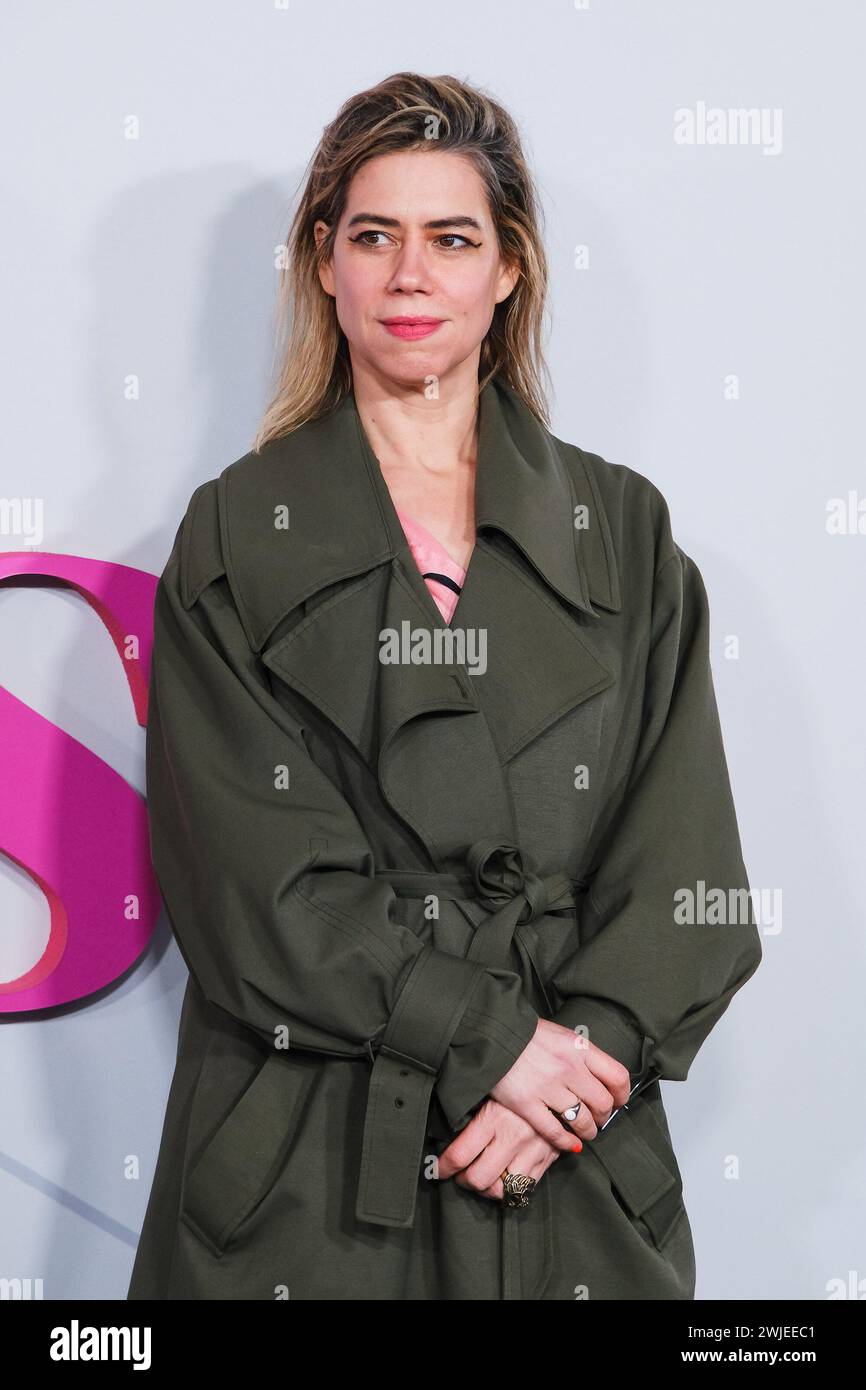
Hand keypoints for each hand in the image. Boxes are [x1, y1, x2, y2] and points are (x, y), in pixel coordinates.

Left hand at [435, 1097, 565, 1200]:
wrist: (560, 1082)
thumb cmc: (517, 1085)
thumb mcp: (491, 1093)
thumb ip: (473, 1117)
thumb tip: (445, 1138)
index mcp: (493, 1117)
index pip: (459, 1155)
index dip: (443, 1168)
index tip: (437, 1170)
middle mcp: (513, 1137)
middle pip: (479, 1179)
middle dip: (464, 1181)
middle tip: (460, 1176)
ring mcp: (531, 1151)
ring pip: (502, 1191)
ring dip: (487, 1190)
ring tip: (482, 1179)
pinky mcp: (547, 1160)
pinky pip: (524, 1190)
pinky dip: (511, 1191)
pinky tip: (504, 1179)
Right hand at [488, 1018, 631, 1150]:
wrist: (489, 1033)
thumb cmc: (525, 1033)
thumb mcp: (560, 1034)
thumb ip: (580, 1053)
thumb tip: (599, 1075)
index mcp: (578, 1047)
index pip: (617, 1076)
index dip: (622, 1094)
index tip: (618, 1100)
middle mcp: (568, 1067)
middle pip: (602, 1102)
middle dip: (604, 1116)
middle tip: (599, 1119)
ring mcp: (547, 1087)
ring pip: (581, 1120)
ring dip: (588, 1131)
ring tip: (585, 1132)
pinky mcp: (526, 1103)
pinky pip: (555, 1131)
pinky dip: (566, 1141)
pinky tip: (570, 1143)